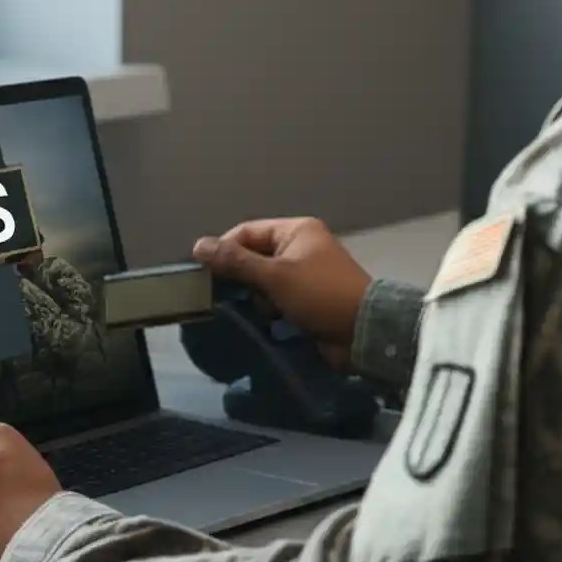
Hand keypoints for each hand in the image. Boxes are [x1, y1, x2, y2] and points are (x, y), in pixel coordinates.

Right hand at [193, 217, 370, 370]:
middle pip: (254, 257)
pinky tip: (268, 322)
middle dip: (242, 278)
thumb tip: (198, 245)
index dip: (224, 249)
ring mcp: (305, 274)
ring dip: (257, 298)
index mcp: (296, 230)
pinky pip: (277, 299)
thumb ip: (236, 261)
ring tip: (262, 312)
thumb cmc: (320, 295)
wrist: (363, 331)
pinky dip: (270, 309)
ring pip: (263, 282)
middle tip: (229, 298)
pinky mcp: (307, 299)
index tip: (205, 274)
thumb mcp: (275, 276)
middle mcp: (300, 247)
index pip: (247, 231)